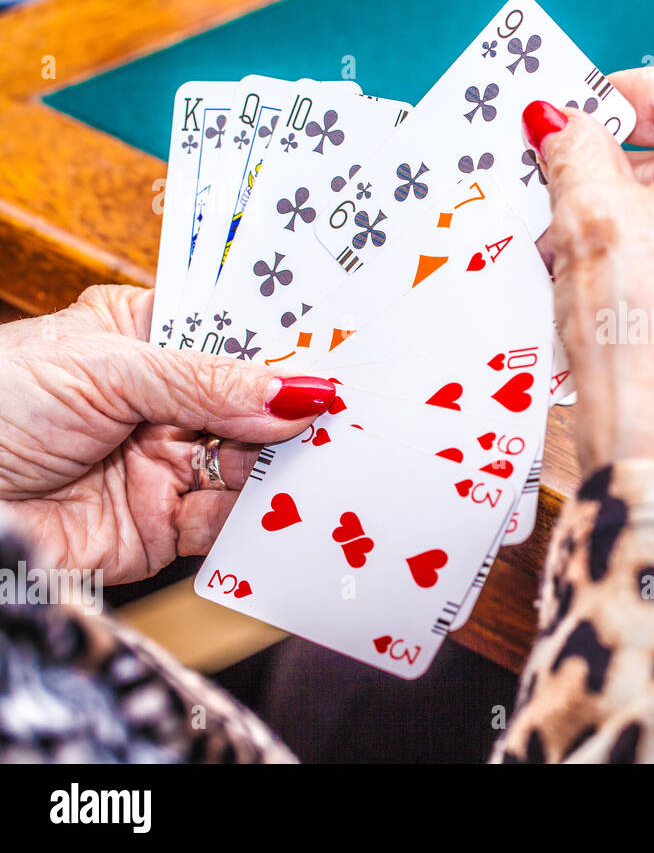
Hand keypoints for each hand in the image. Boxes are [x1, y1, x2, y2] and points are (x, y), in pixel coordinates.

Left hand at [0, 286, 336, 582]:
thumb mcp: (102, 369)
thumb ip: (204, 380)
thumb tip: (294, 388)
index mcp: (145, 336)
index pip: (233, 330)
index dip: (285, 336)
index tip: (341, 341)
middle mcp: (165, 399)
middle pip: (255, 398)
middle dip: (298, 403)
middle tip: (347, 405)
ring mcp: (169, 462)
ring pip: (254, 460)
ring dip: (289, 462)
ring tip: (330, 454)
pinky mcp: (168, 526)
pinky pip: (232, 520)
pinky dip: (263, 517)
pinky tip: (290, 503)